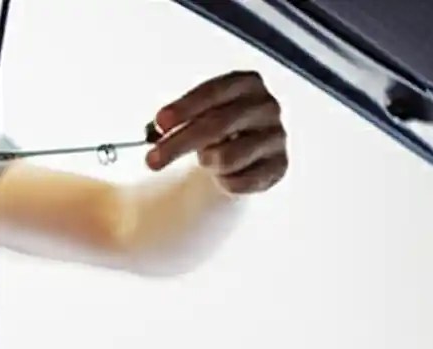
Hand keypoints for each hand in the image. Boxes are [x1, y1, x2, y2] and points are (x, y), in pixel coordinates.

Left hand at [145, 71, 288, 194]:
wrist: (253, 151)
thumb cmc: (222, 126)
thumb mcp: (203, 112)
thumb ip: (183, 118)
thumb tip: (156, 130)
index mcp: (247, 84)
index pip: (212, 93)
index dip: (184, 108)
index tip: (160, 123)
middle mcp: (266, 106)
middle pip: (216, 126)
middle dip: (178, 145)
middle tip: (153, 160)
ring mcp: (276, 136)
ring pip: (227, 157)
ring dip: (207, 162)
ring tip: (207, 159)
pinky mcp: (279, 165)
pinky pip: (238, 181)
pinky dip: (223, 181)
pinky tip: (225, 173)